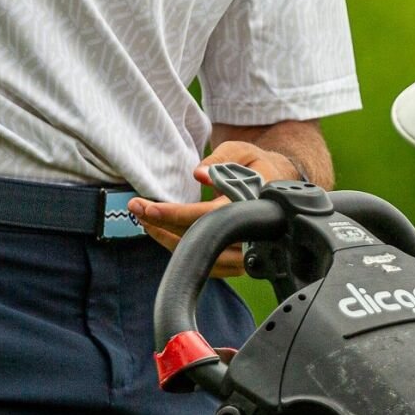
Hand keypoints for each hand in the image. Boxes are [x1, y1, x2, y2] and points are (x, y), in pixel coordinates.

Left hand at [128, 140, 304, 276]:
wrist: (279, 186)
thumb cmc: (258, 166)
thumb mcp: (243, 151)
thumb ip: (223, 158)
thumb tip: (198, 174)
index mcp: (251, 206)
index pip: (208, 217)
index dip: (175, 214)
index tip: (148, 208)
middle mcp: (249, 236)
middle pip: (198, 240)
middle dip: (161, 225)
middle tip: (135, 208)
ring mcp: (244, 255)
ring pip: (198, 255)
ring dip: (165, 238)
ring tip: (142, 217)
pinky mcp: (235, 262)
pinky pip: (202, 260)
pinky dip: (179, 247)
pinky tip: (160, 230)